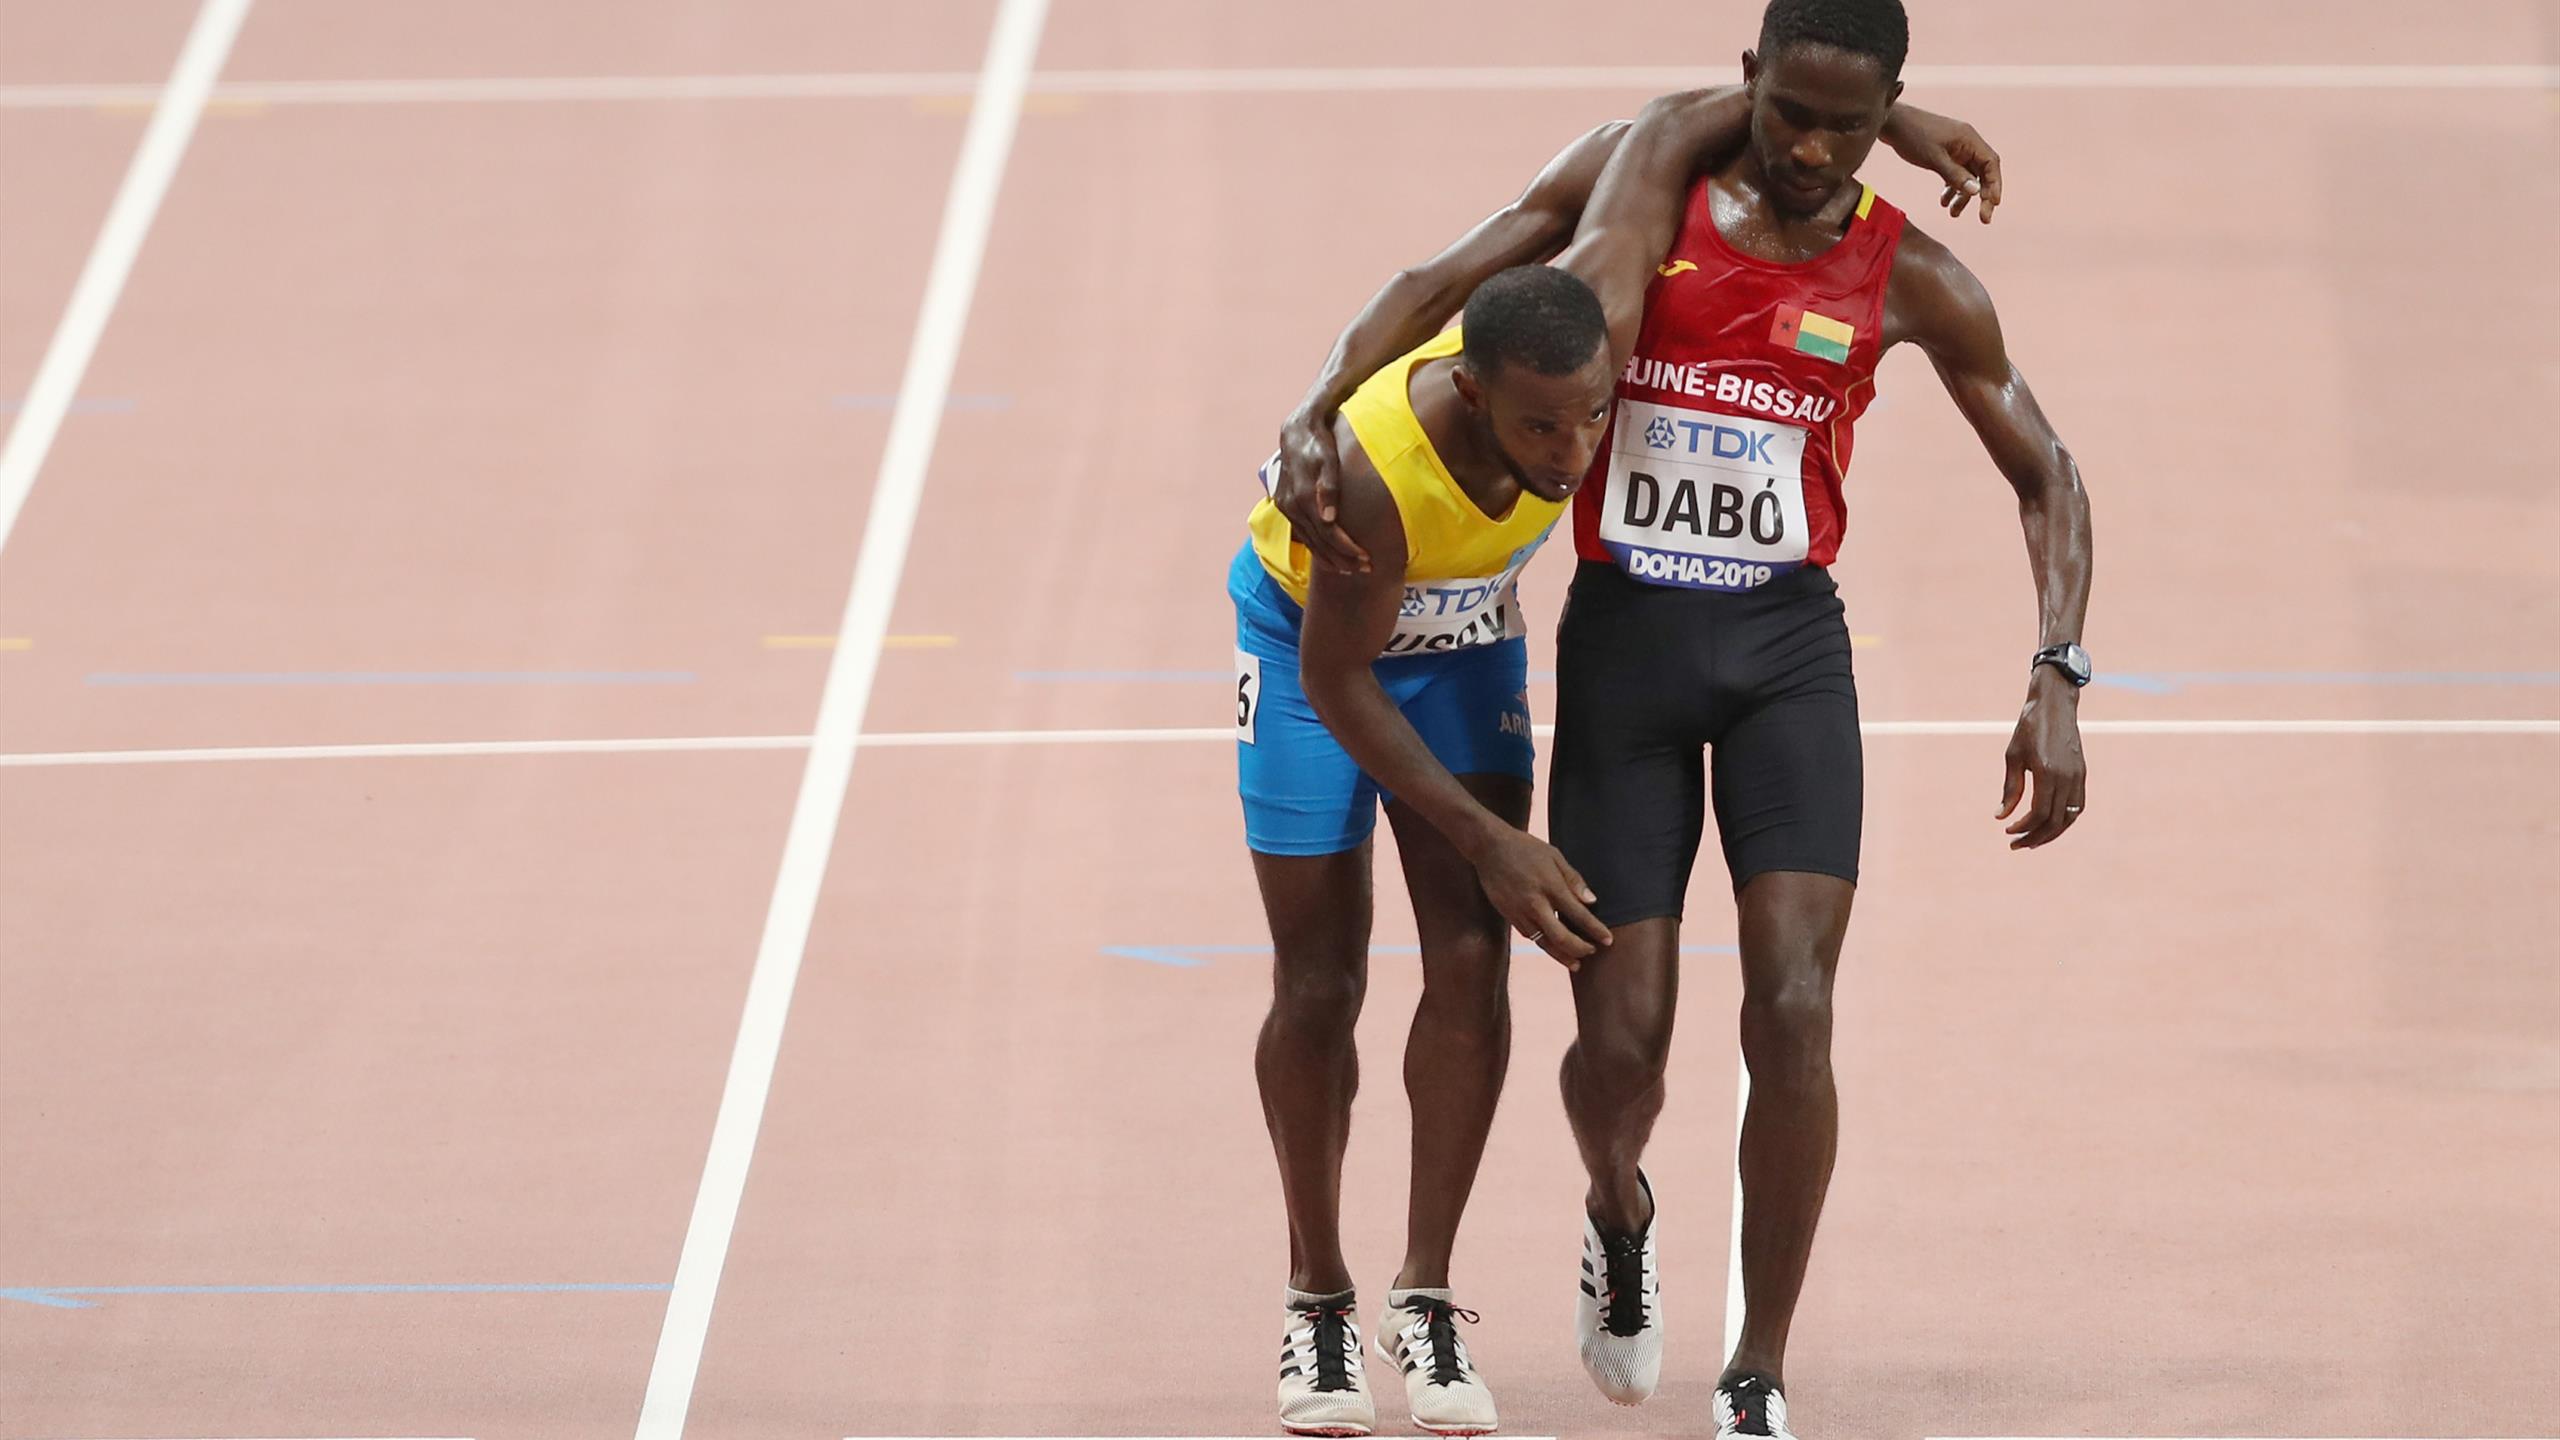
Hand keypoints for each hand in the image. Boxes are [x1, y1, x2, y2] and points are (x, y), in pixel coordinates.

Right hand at [1274, 410, 1369, 573]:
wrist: (1296, 429)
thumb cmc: (1319, 443)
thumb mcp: (1327, 460)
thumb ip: (1329, 488)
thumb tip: (1329, 519)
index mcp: (1303, 498)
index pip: (1327, 533)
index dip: (1347, 549)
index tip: (1366, 558)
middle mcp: (1292, 507)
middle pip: (1319, 542)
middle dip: (1342, 559)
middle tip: (1365, 570)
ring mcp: (1287, 508)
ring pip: (1310, 542)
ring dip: (1330, 558)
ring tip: (1349, 569)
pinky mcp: (1286, 507)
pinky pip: (1303, 535)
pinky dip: (1317, 549)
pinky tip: (1329, 556)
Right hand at [1469, 828, 1611, 968]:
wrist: (1489, 848)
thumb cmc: (1525, 848)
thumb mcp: (1554, 856)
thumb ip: (1573, 879)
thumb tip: (1591, 901)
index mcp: (1550, 886)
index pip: (1579, 915)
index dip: (1596, 930)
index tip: (1608, 940)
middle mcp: (1535, 903)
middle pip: (1561, 937)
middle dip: (1580, 948)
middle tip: (1592, 951)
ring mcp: (1520, 912)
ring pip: (1544, 942)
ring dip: (1562, 955)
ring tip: (1576, 964)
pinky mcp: (1509, 916)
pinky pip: (1530, 935)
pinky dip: (1544, 944)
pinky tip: (1554, 947)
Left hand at [1882, 105, 2002, 223]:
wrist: (1891, 123)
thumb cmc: (1912, 136)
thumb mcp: (1934, 158)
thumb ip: (1955, 175)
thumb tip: (1976, 192)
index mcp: (1969, 139)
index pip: (1991, 163)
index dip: (1995, 185)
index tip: (1993, 204)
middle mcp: (1966, 143)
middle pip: (1983, 172)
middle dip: (1983, 196)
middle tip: (1983, 219)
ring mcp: (1956, 149)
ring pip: (1968, 176)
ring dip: (1963, 196)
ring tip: (1953, 214)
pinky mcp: (1945, 154)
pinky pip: (1955, 174)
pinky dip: (1951, 188)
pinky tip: (1943, 202)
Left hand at [1996, 678, 2085, 848]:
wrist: (2055, 705)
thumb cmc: (2029, 728)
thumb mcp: (2013, 757)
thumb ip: (2010, 789)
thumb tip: (2000, 817)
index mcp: (2047, 773)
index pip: (2038, 813)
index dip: (2023, 828)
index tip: (2008, 831)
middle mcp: (2067, 778)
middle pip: (2055, 821)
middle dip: (2035, 837)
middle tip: (2016, 845)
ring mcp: (2078, 776)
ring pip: (2069, 817)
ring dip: (2051, 833)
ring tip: (2032, 840)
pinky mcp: (2082, 774)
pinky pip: (2077, 806)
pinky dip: (2064, 820)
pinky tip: (2049, 824)